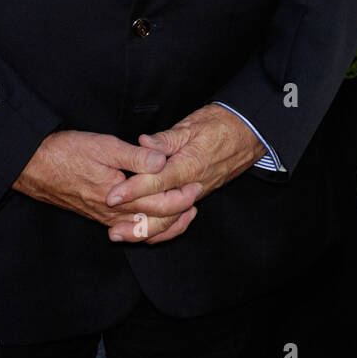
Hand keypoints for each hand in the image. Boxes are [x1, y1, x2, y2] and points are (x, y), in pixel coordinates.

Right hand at [12, 129, 199, 236]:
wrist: (32, 166)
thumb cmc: (66, 152)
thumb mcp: (104, 146)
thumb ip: (135, 157)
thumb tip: (161, 162)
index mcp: (118, 196)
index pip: (159, 204)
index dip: (181, 195)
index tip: (196, 183)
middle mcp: (113, 214)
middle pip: (155, 222)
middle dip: (180, 212)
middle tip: (197, 195)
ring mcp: (105, 218)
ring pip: (143, 231)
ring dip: (167, 225)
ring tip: (185, 214)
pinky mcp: (98, 216)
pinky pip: (129, 231)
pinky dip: (147, 230)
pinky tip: (154, 223)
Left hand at [104, 104, 265, 242]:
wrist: (249, 133)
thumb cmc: (220, 124)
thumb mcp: (192, 125)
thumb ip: (166, 139)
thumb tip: (144, 143)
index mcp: (190, 165)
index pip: (157, 182)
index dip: (133, 189)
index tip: (112, 195)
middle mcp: (194, 185)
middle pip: (162, 208)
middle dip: (133, 214)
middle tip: (108, 217)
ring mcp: (197, 194)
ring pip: (170, 220)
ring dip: (144, 228)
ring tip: (119, 233)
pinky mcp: (198, 196)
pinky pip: (178, 219)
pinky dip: (161, 229)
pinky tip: (144, 231)